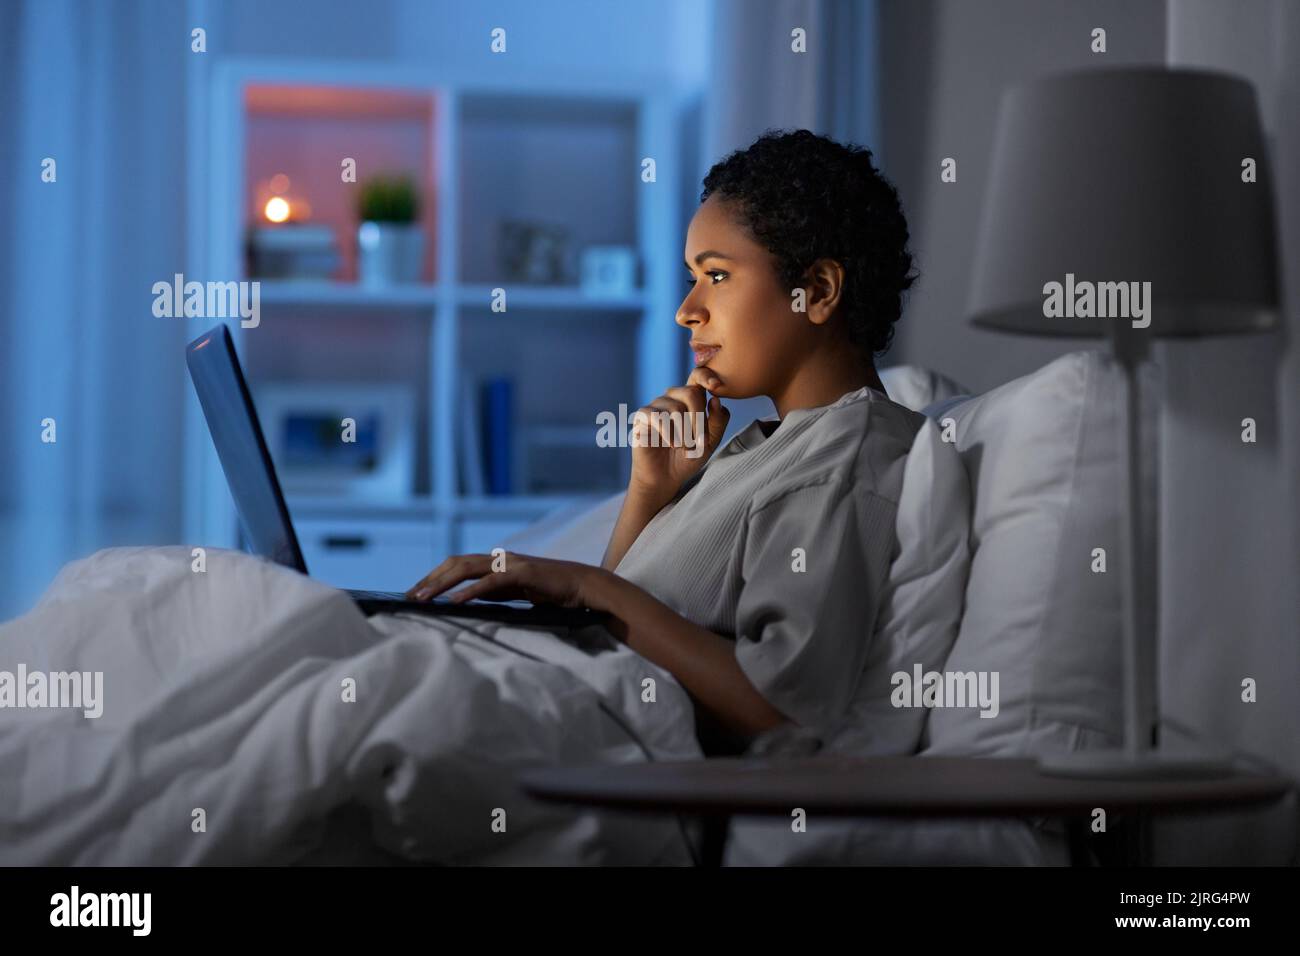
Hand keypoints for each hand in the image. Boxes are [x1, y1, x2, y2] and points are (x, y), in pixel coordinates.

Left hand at [404, 552, 609, 609]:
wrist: (584, 587)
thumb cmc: (552, 592)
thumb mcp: (515, 594)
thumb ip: (493, 595)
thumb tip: (466, 604)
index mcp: (496, 563)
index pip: (457, 565)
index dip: (434, 577)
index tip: (416, 593)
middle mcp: (500, 559)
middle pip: (456, 563)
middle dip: (430, 579)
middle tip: (410, 596)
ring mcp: (511, 563)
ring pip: (467, 568)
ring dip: (442, 583)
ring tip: (423, 598)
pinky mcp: (523, 573)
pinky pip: (490, 582)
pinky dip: (470, 591)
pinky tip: (455, 602)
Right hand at [629, 366, 729, 505]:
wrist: (665, 478)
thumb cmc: (687, 458)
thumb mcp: (710, 442)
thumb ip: (717, 421)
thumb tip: (716, 399)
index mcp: (689, 400)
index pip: (696, 376)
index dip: (707, 375)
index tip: (716, 386)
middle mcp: (671, 398)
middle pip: (690, 393)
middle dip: (698, 420)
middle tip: (698, 441)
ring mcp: (656, 406)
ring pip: (676, 408)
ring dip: (685, 432)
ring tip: (684, 448)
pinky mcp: (642, 418)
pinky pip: (658, 417)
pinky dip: (669, 433)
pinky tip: (671, 444)